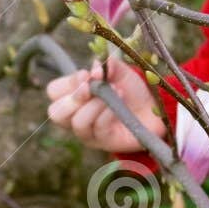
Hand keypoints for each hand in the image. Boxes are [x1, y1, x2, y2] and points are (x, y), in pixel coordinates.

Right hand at [46, 58, 163, 152]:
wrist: (154, 108)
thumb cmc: (131, 91)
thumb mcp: (120, 72)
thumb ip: (108, 66)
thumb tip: (96, 66)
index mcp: (74, 96)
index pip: (54, 91)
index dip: (67, 82)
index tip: (86, 75)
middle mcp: (76, 116)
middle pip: (56, 113)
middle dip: (74, 97)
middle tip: (91, 88)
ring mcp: (88, 132)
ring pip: (77, 122)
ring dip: (95, 104)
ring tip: (114, 91)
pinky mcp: (103, 141)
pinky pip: (98, 128)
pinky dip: (108, 112)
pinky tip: (120, 101)